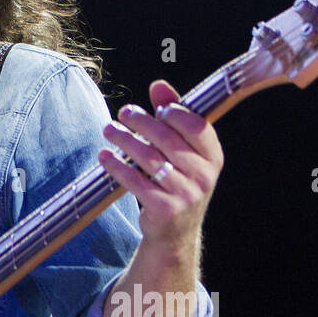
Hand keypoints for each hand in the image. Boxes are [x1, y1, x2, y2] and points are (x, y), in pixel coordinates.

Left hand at [97, 79, 223, 253]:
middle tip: (123, 113)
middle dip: (142, 122)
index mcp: (213, 157)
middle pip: (168, 139)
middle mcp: (204, 176)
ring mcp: (185, 195)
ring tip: (109, 130)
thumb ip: (174, 117)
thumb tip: (158, 85)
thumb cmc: (177, 181)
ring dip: (124, 140)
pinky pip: (135, 181)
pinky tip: (104, 156)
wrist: (175, 231)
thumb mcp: (183, 151)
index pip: (197, 126)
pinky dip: (117, 166)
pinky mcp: (164, 209)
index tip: (155, 107)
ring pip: (149, 158)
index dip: (175, 112)